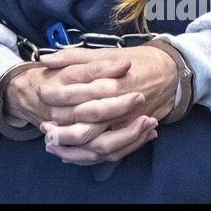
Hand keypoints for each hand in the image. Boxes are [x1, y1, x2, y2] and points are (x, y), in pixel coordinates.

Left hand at [33, 46, 178, 165]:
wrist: (169, 73)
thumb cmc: (135, 60)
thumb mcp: (104, 53)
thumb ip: (75, 57)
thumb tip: (47, 60)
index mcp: (112, 85)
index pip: (79, 96)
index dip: (56, 97)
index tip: (40, 94)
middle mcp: (120, 109)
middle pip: (87, 128)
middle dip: (62, 131)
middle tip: (44, 125)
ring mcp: (128, 125)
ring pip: (98, 147)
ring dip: (73, 149)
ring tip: (51, 142)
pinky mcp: (132, 134)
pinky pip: (111, 153)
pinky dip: (90, 157)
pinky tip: (70, 153)